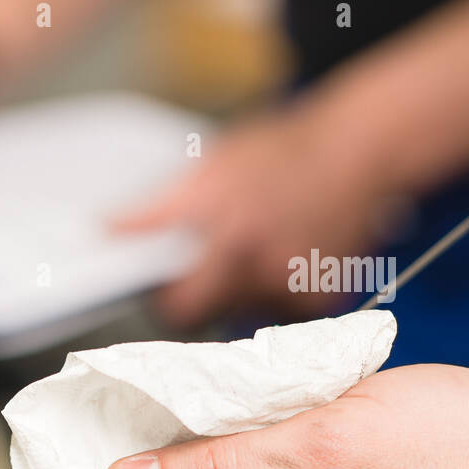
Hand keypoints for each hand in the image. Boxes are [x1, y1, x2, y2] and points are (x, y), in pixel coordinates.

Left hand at [112, 106, 402, 328]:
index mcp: (234, 237)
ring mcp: (296, 290)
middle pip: (204, 316)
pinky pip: (274, 312)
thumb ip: (159, 207)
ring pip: (237, 315)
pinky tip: (277, 255)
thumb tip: (109, 230)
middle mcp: (265, 270)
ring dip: (230, 293)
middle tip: (197, 265)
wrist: (359, 152)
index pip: (177, 308)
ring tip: (246, 249)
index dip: (162, 301)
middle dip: (193, 296)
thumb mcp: (212, 166)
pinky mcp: (319, 300)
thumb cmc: (281, 153)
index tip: (157, 286)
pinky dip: (267, 292)